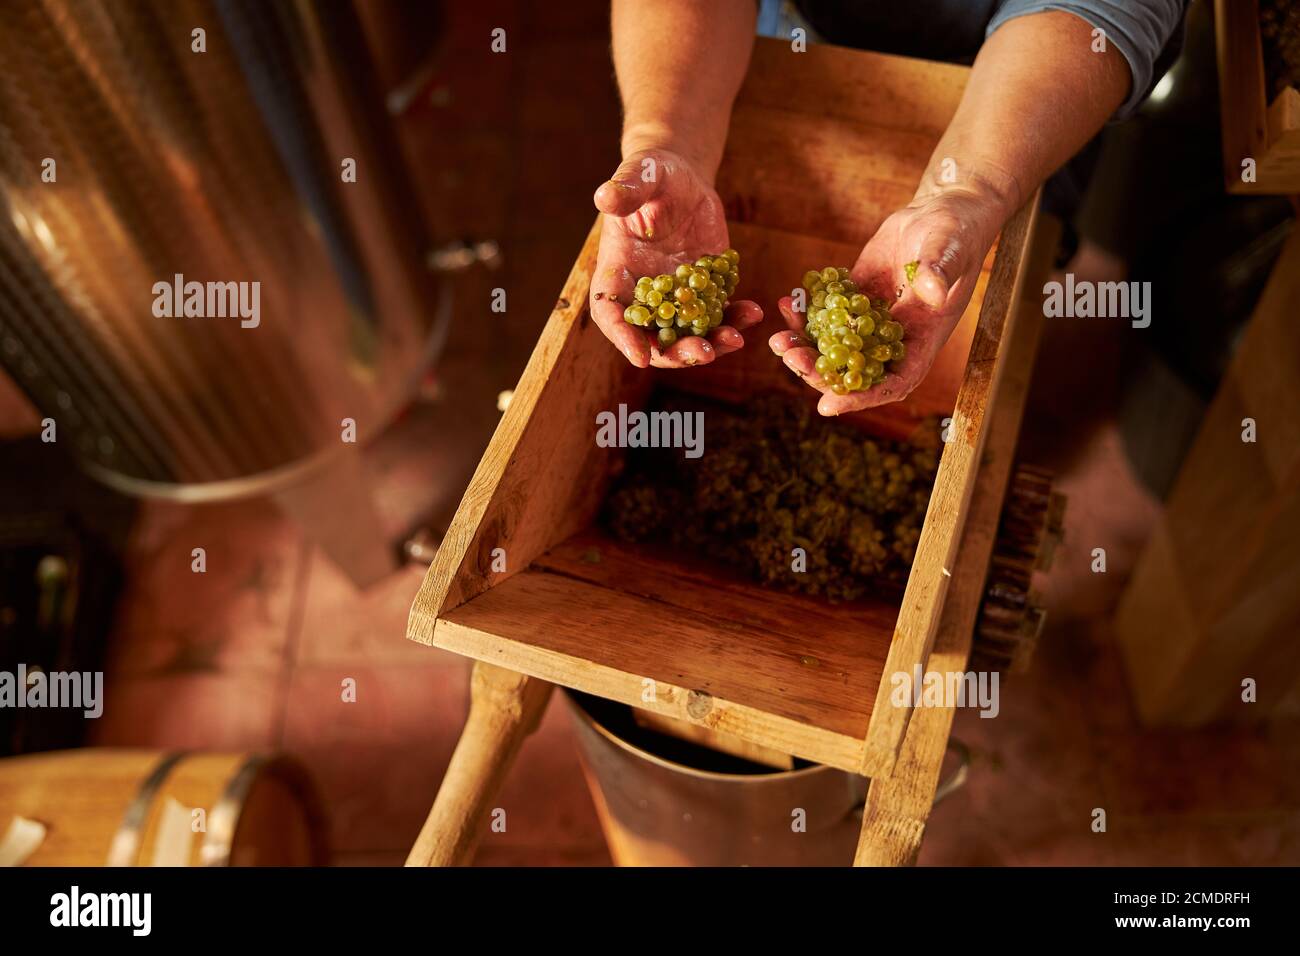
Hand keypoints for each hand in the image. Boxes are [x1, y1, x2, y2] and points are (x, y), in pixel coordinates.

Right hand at [591, 147, 762, 367]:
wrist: (683, 179)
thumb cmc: (654, 174)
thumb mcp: (641, 174)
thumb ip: (627, 188)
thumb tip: (605, 196)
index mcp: (617, 271)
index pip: (611, 312)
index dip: (622, 337)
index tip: (640, 356)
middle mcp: (644, 293)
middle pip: (652, 337)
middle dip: (676, 352)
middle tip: (703, 352)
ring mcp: (676, 297)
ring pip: (688, 335)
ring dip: (711, 344)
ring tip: (736, 339)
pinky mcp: (705, 292)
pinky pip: (718, 315)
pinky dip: (735, 319)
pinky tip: (753, 313)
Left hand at [769, 183, 1007, 415]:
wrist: (940, 212)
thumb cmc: (957, 235)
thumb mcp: (950, 250)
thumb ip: (939, 272)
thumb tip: (930, 290)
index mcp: (922, 340)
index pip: (892, 383)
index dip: (860, 397)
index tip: (827, 405)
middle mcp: (892, 337)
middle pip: (852, 370)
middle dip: (818, 371)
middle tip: (790, 357)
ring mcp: (869, 319)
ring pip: (832, 346)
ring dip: (803, 346)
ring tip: (777, 337)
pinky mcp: (852, 298)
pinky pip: (825, 314)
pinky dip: (804, 313)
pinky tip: (786, 301)